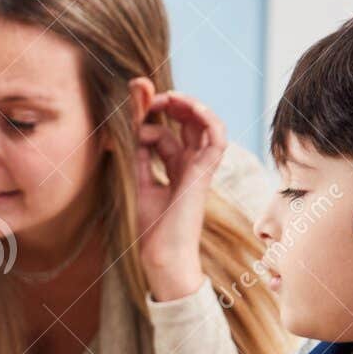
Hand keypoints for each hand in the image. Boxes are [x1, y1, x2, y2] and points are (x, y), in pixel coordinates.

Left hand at [133, 89, 223, 300]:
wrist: (162, 255)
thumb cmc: (154, 230)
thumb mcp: (143, 185)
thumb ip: (142, 159)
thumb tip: (136, 131)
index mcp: (177, 169)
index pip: (169, 133)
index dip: (152, 118)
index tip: (135, 109)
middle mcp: (191, 165)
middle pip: (188, 124)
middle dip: (170, 105)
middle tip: (150, 99)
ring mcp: (200, 168)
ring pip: (205, 125)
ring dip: (188, 106)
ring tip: (167, 98)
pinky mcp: (205, 172)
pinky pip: (217, 139)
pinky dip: (208, 119)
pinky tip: (191, 107)